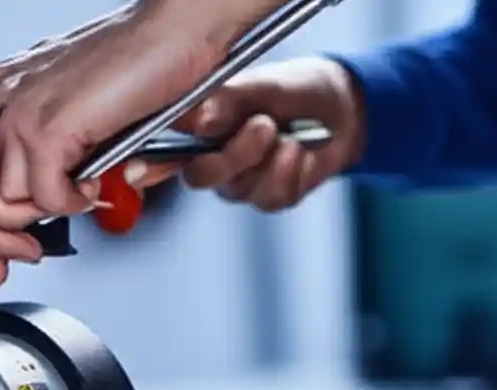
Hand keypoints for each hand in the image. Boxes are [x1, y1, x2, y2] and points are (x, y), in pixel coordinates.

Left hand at [0, 3, 229, 284]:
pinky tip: (93, 186)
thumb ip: (42, 155)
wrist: (174, 31)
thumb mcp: (71, 113)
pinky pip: (45, 197)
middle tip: (24, 249)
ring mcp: (20, 109)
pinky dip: (72, 205)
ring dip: (39, 216)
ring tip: (74, 201)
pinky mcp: (49, 126)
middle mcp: (1, 96)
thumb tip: (35, 208)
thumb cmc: (137, 63)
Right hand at [127, 57, 366, 211]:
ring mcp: (239, 182)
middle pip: (201, 176)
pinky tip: (303, 154)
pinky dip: (293, 174)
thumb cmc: (294, 90)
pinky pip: (272, 198)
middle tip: (264, 125)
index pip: (162, 149)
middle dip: (235, 155)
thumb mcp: (263, 85)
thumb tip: (199, 118)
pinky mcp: (269, 198)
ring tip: (291, 138)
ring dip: (272, 162)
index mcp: (199, 127)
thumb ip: (229, 100)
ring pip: (241, 189)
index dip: (154, 161)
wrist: (341, 110)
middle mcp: (211, 158)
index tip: (166, 157)